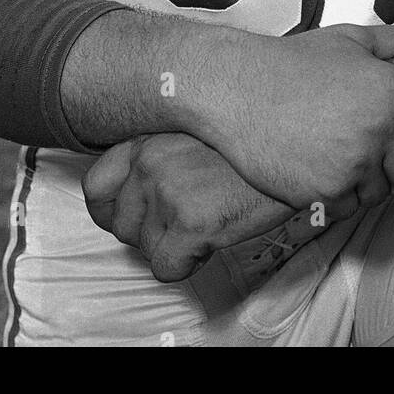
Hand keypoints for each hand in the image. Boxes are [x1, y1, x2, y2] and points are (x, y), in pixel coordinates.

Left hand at [82, 132, 338, 281]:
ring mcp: (166, 190)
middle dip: (149, 232)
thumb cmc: (255, 134)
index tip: (135, 215)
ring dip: (173, 246)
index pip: (95, 186)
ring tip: (207, 221)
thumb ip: (163, 146)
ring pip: (144, 248)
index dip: (112, 210)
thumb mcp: (197, 126)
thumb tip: (143, 179)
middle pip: (120, 225)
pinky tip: (212, 239)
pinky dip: (188, 263)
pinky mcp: (190, 221)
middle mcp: (149, 160)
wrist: (299, 140)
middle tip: (184, 220)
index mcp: (148, 135)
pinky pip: (166, 267)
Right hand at [195, 22, 393, 209]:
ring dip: (366, 181)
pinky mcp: (326, 191)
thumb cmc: (290, 61)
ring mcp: (354, 163)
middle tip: (369, 150)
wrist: (235, 88)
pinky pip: (348, 207)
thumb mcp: (347, 39)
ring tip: (334, 150)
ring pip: (381, 192)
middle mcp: (380, 128)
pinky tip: (315, 166)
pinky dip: (338, 195)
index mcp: (393, 89)